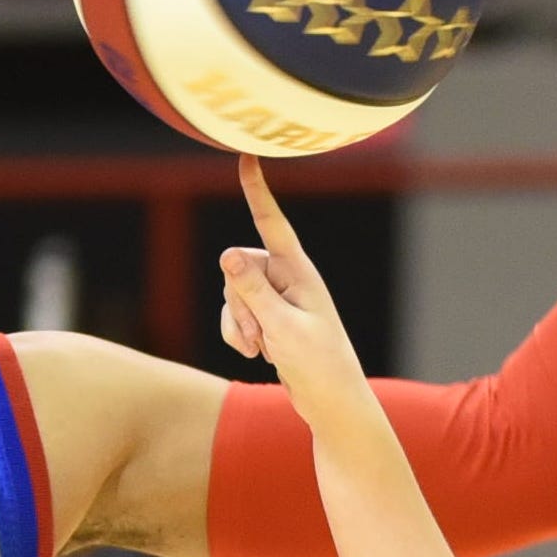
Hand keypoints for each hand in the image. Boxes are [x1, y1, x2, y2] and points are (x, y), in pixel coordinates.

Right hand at [216, 162, 377, 433]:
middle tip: (262, 338)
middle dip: (239, 305)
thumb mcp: (282, 328)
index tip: (247, 156)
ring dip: (239, 326)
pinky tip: (259, 355)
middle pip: (237, 271)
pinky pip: (233, 317)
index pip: (271, 222)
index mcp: (298, 271)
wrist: (330, 400)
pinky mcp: (266, 318)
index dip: (257, 190)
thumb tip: (227, 255)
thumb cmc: (317, 363)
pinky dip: (238, 337)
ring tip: (263, 350)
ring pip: (231, 297)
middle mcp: (286, 277)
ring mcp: (274, 298)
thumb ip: (252, 292)